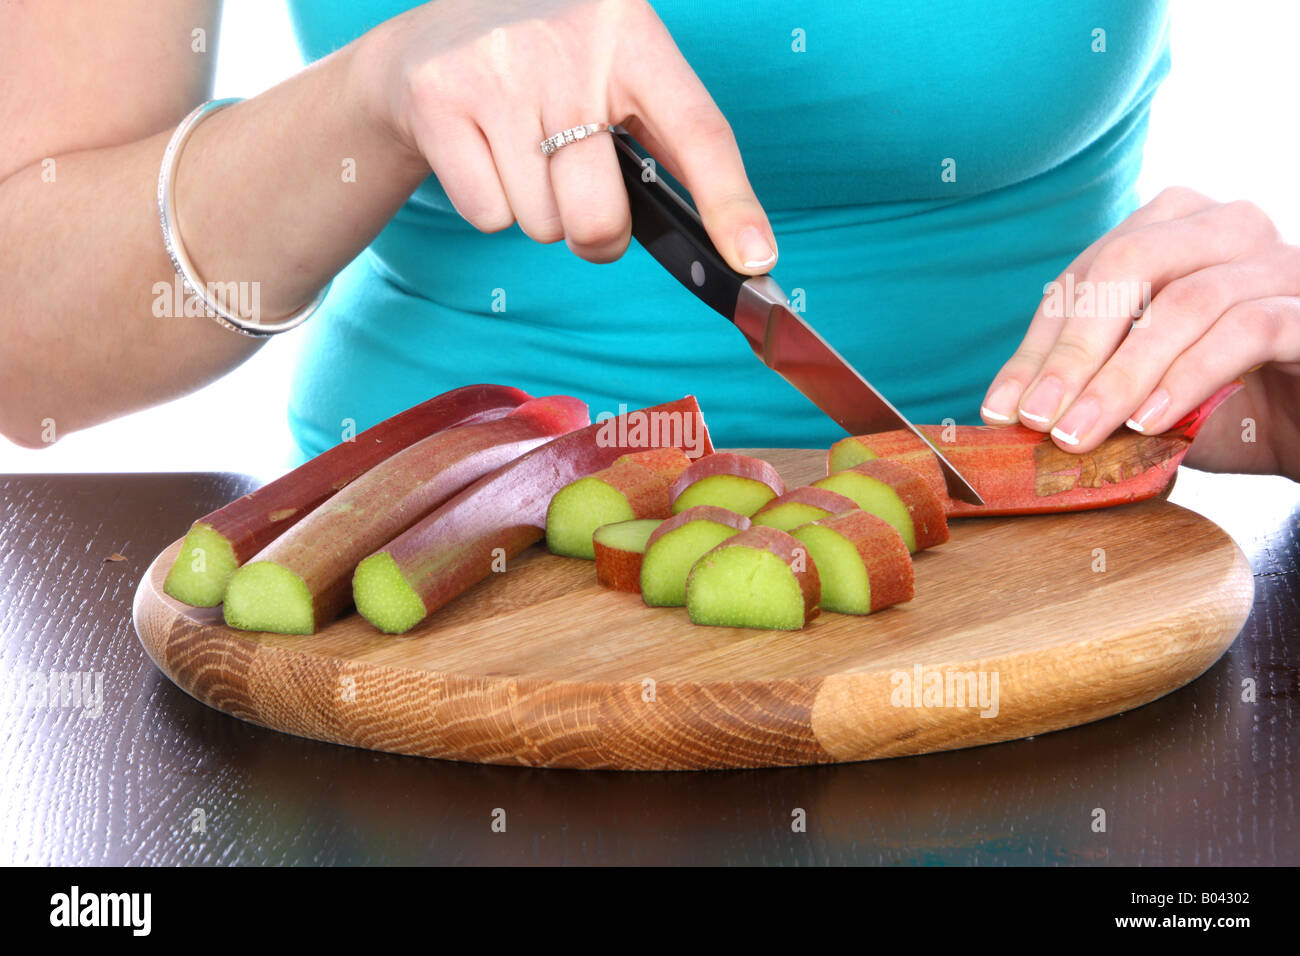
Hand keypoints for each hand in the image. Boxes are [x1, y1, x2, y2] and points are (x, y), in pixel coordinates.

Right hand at [362, 0, 776, 270]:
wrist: (431, 41)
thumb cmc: (551, 72)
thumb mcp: (615, 71)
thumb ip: (665, 140)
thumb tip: (735, 247)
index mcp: (632, 33)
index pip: (697, 130)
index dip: (731, 202)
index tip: (755, 260)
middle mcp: (567, 45)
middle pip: (600, 217)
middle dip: (599, 235)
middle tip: (585, 198)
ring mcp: (498, 71)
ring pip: (543, 225)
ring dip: (541, 212)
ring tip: (525, 153)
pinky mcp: (440, 101)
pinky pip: (490, 216)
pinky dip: (492, 205)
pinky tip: (485, 153)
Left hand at [979, 187, 1299, 479]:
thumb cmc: (1233, 404)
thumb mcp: (1145, 393)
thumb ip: (1089, 384)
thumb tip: (1010, 410)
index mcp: (1174, 229)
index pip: (1085, 277)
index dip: (1038, 344)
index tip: (1001, 408)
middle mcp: (1227, 227)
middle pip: (1130, 265)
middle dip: (1074, 348)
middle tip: (1037, 417)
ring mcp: (1280, 262)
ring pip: (1185, 302)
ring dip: (1121, 375)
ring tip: (1080, 432)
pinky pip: (1247, 329)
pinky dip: (1188, 378)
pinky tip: (1149, 422)